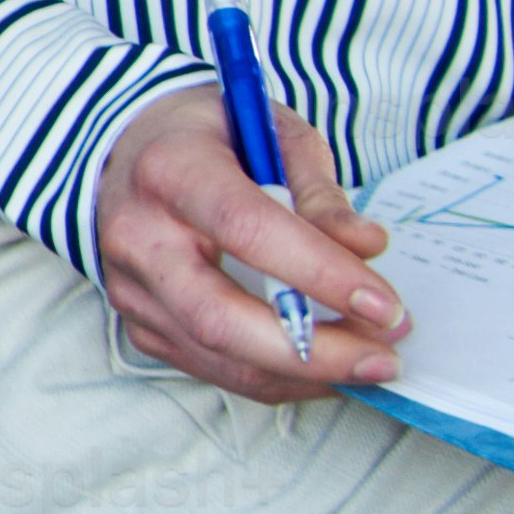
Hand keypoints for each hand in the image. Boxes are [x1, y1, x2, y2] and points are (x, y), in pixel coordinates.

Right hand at [87, 79, 399, 406]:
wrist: (128, 152)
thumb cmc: (212, 139)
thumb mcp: (274, 137)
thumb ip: (319, 193)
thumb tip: (367, 247)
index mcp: (171, 170)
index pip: (246, 231)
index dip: (320, 274)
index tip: (385, 306)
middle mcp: (138, 235)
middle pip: (219, 317)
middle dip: (312, 351)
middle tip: (384, 358)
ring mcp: (130, 286)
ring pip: (217, 356)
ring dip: (302, 373)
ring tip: (367, 365)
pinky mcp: (138, 322)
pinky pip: (211, 368)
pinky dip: (274, 376)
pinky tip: (321, 366)